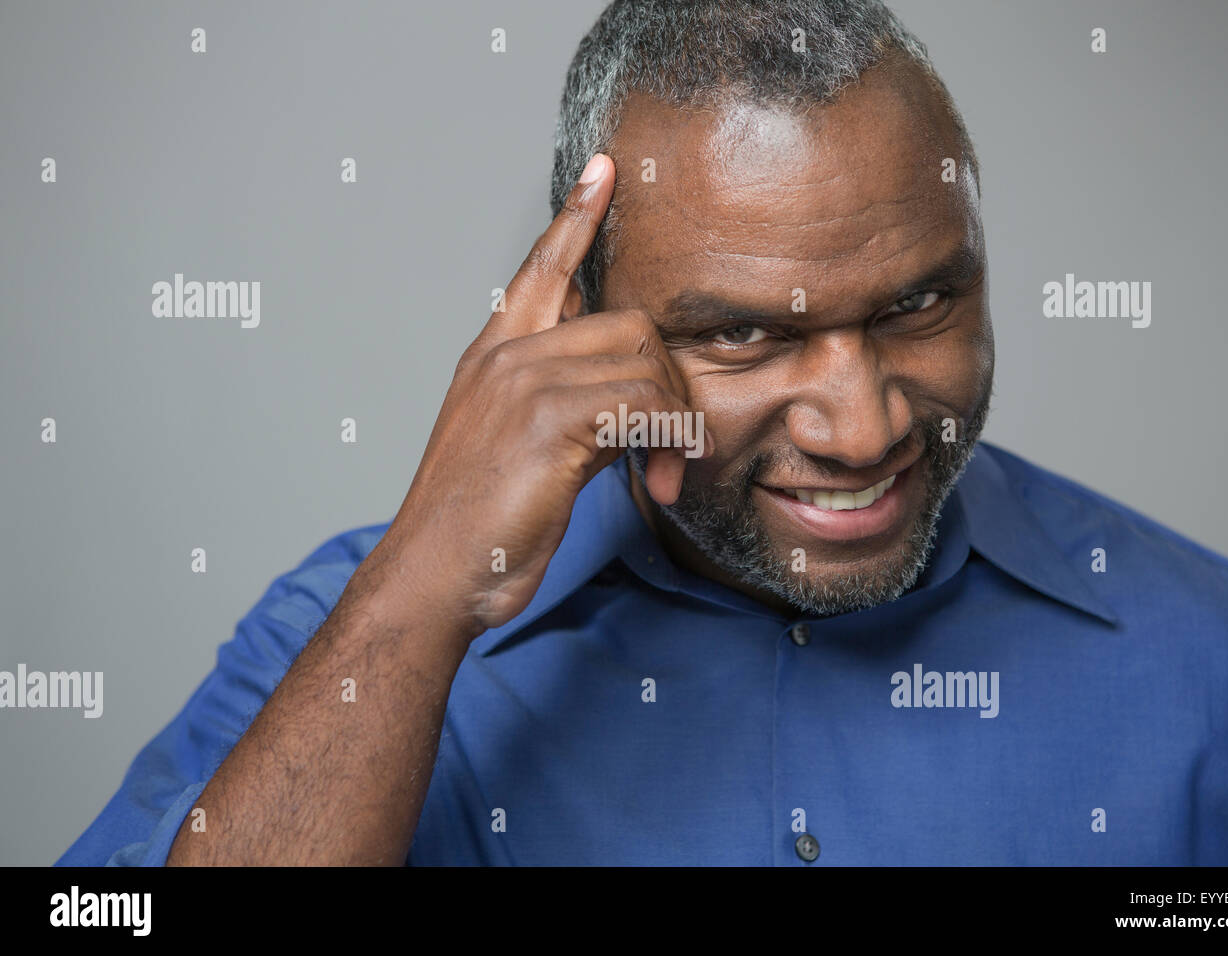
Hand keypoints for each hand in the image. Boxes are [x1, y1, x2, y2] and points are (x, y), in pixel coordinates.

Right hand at [362, 154, 706, 639]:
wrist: (433, 576)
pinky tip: (660, 478)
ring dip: (675, 423)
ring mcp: (525, 383)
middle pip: (630, 324)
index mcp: (494, 357)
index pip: (540, 268)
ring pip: (645, 363)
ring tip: (666, 474)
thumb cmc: (477, 523)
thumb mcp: (517, 450)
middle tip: (675, 450)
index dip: (574, 219)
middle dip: (669, 387)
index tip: (602, 172)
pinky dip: (669, 441)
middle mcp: (507, 357)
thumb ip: (570, 408)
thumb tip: (635, 407)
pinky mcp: (549, 420)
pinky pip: (644, 404)